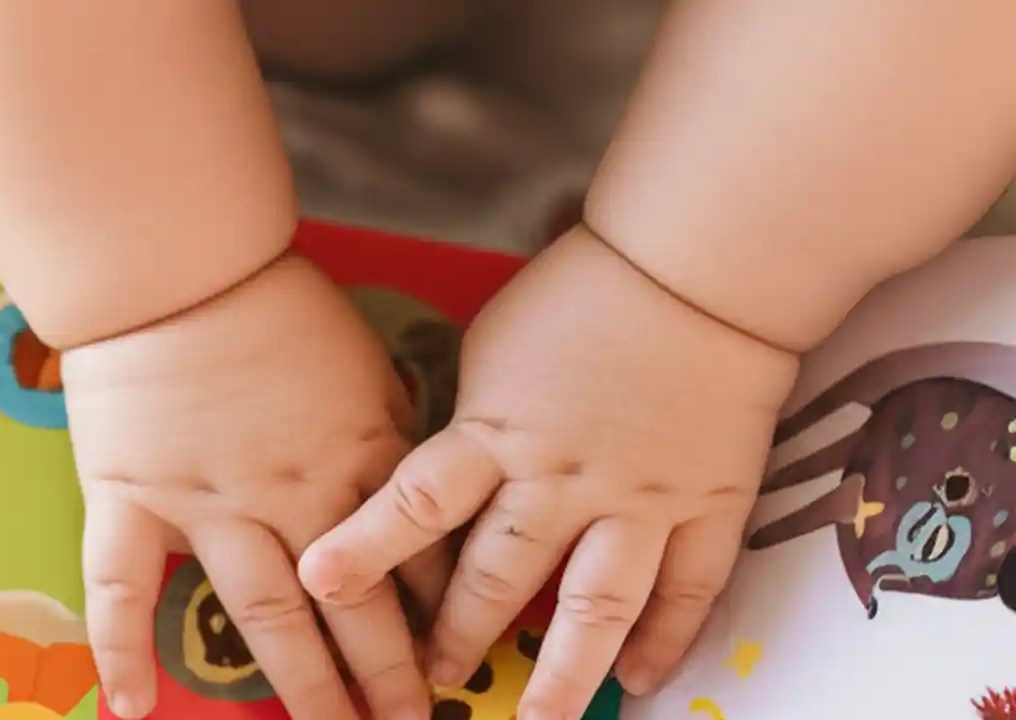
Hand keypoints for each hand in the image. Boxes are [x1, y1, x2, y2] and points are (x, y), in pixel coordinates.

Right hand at [62, 255, 439, 719]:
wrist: (183, 267)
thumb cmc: (278, 306)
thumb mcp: (364, 361)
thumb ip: (388, 426)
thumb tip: (412, 475)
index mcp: (359, 457)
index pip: (416, 555)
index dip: (443, 616)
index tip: (463, 660)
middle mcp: (297, 495)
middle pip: (354, 605)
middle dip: (391, 676)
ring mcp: (212, 503)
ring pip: (266, 614)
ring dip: (304, 685)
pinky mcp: (134, 498)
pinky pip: (123, 587)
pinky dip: (121, 649)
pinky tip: (129, 712)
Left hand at [300, 227, 799, 716]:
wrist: (696, 270)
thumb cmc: (581, 295)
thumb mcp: (493, 347)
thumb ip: (467, 421)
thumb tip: (441, 473)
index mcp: (498, 432)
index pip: (418, 503)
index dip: (365, 549)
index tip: (318, 587)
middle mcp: (563, 479)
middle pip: (502, 577)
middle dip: (460, 636)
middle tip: (430, 681)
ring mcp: (640, 499)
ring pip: (599, 607)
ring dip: (566, 677)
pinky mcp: (707, 504)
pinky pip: (688, 589)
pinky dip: (667, 638)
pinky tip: (644, 680)